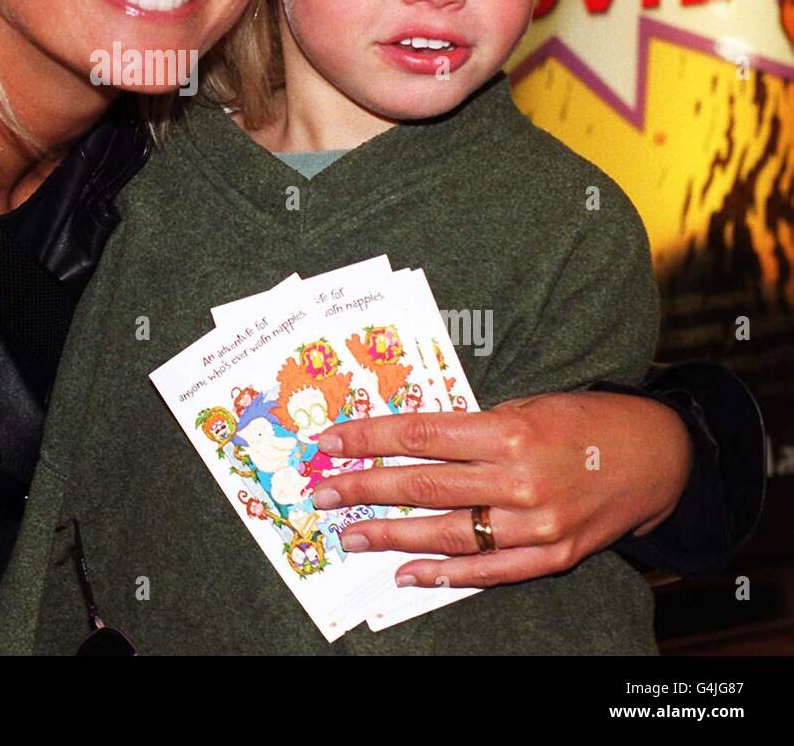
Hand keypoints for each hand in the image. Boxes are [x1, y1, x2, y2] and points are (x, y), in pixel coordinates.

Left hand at [309, 391, 692, 588]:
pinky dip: (444, 574)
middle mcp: (521, 478)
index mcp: (510, 431)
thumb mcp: (525, 405)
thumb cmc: (582, 422)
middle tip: (322, 493)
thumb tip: (406, 442)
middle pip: (424, 484)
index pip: (420, 434)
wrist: (657, 456)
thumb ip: (471, 427)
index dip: (369, 438)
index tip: (329, 442)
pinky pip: (489, 570)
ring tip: (350, 535)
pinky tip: (406, 573)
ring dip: (391, 535)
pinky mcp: (554, 555)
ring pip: (448, 532)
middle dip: (364, 488)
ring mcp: (538, 523)